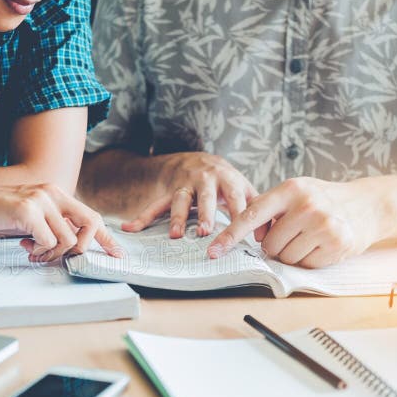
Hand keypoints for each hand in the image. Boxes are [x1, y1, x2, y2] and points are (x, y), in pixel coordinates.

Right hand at [0, 183, 121, 261]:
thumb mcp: (31, 216)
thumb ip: (52, 225)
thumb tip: (72, 246)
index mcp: (56, 193)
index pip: (90, 215)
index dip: (106, 238)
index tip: (117, 254)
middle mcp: (52, 193)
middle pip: (90, 223)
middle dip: (83, 247)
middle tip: (67, 258)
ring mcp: (40, 200)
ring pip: (68, 239)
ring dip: (54, 254)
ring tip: (35, 254)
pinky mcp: (27, 211)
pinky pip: (47, 241)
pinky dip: (39, 251)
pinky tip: (26, 248)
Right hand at [121, 152, 256, 237]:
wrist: (200, 160)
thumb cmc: (226, 182)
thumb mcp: (243, 189)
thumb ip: (256, 210)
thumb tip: (266, 236)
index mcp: (228, 179)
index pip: (236, 198)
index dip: (240, 215)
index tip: (244, 234)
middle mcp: (205, 180)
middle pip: (206, 196)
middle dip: (205, 213)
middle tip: (206, 231)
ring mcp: (185, 185)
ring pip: (180, 200)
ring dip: (178, 218)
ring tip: (176, 235)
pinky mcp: (169, 192)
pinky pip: (155, 205)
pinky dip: (142, 217)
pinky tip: (130, 228)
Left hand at [207, 177, 385, 267]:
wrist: (368, 204)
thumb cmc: (323, 200)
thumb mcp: (296, 192)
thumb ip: (270, 209)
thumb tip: (249, 236)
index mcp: (291, 189)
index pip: (251, 215)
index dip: (230, 236)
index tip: (214, 251)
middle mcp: (307, 205)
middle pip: (269, 245)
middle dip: (276, 245)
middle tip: (295, 233)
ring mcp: (324, 225)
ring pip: (286, 258)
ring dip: (293, 254)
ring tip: (310, 237)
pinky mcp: (337, 244)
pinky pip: (306, 265)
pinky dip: (310, 260)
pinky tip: (322, 245)